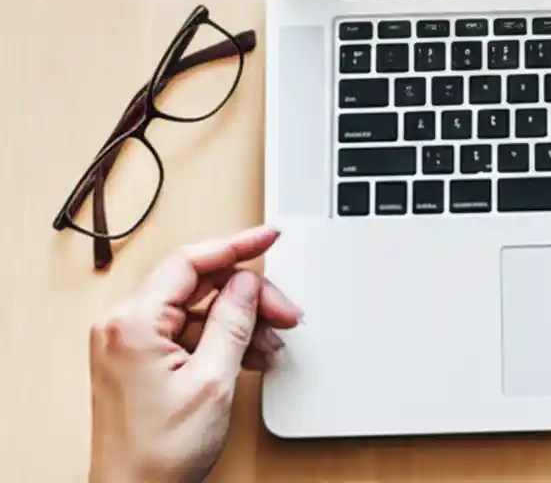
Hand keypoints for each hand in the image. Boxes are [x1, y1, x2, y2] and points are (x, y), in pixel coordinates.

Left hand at [89, 227, 302, 482]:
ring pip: (199, 311)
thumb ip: (232, 322)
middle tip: (286, 314)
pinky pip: (189, 334)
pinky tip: (251, 356)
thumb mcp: (212, 381)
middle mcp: (125, 326)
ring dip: (240, 323)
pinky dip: (223, 341)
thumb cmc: (158, 453)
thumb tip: (247, 284)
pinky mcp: (141, 362)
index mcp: (133, 322)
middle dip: (248, 297)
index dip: (236, 246)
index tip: (269, 237)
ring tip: (272, 346)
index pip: (190, 262)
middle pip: (199, 286)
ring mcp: (131, 344)